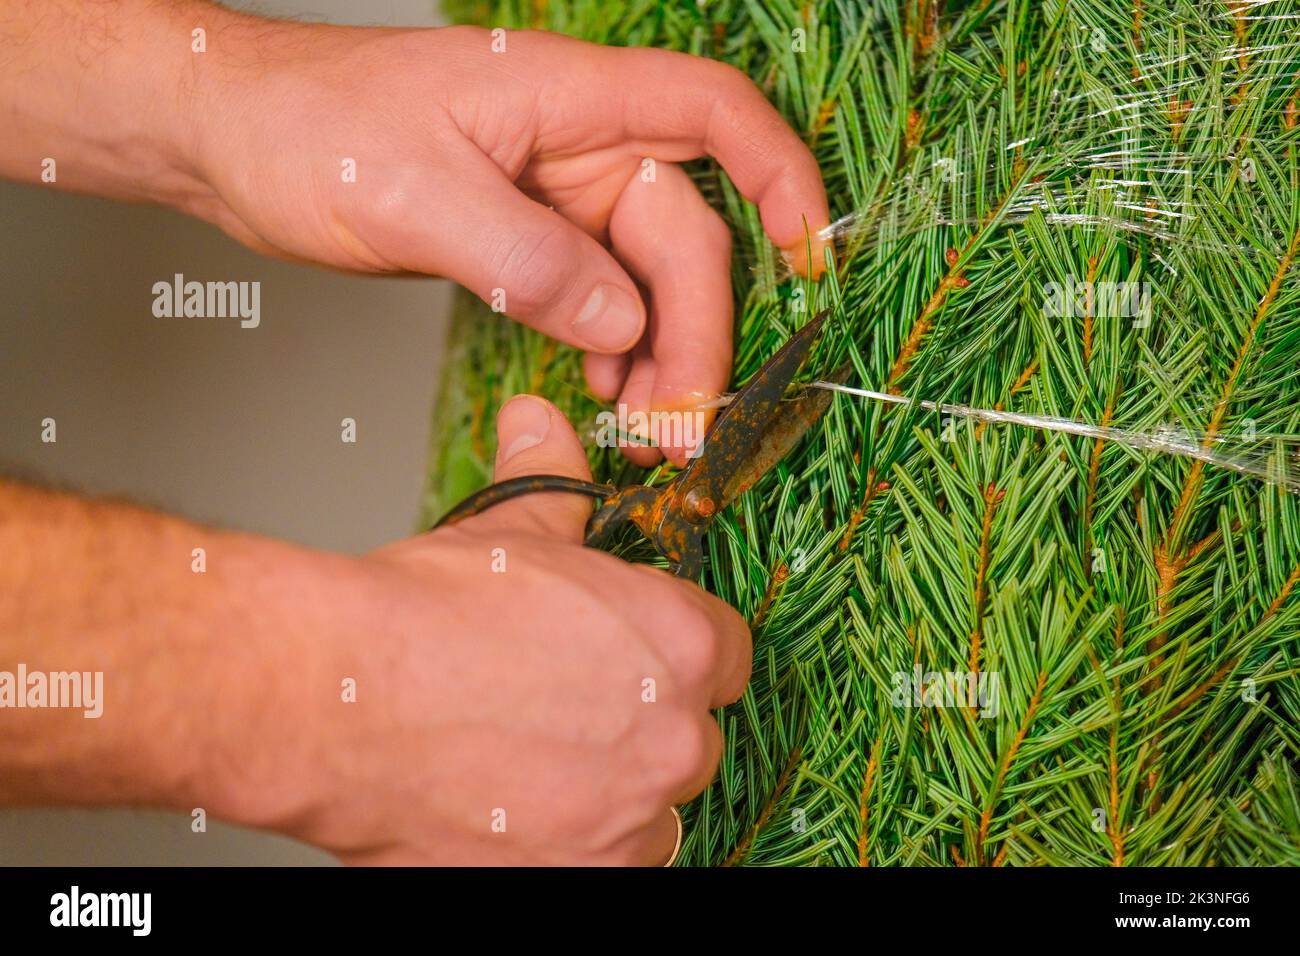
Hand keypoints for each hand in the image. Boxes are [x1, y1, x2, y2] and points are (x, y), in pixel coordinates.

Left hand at [178, 14, 828, 464]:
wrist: (227, 139)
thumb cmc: (304, 129)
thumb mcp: (413, 196)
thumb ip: (526, 260)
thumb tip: (620, 324)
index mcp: (566, 98)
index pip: (711, 112)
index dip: (779, 173)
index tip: (810, 252)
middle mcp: (575, 144)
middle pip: (683, 230)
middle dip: (695, 325)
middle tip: (681, 418)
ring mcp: (552, 195)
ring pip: (644, 277)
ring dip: (658, 352)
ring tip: (646, 428)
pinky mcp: (525, 238)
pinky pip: (596, 297)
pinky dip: (611, 349)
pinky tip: (603, 396)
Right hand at [267, 395, 750, 864]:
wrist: (334, 701)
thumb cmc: (416, 621)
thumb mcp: (502, 531)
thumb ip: (547, 481)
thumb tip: (540, 422)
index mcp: (675, 643)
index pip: (725, 655)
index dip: (675, 655)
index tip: (635, 662)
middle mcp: (669, 737)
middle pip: (689, 740)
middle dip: (640, 728)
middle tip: (566, 715)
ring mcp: (626, 821)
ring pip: (649, 815)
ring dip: (610, 796)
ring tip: (533, 767)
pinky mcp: (574, 880)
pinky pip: (599, 865)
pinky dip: (566, 849)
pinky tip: (509, 814)